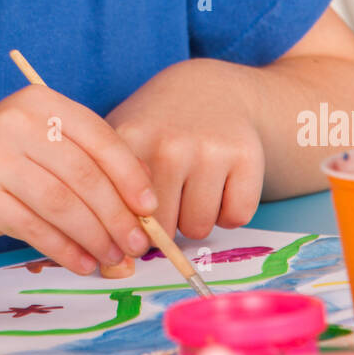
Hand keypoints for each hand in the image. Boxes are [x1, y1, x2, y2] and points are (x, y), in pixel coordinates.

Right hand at [0, 85, 157, 274]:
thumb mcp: (40, 147)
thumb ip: (86, 162)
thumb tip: (144, 202)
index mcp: (40, 102)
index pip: (98, 136)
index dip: (129, 174)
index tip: (150, 207)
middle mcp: (15, 122)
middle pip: (83, 174)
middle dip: (117, 214)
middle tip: (137, 244)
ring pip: (62, 204)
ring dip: (94, 236)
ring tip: (112, 258)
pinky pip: (35, 228)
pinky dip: (64, 250)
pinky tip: (81, 263)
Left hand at [104, 59, 264, 240]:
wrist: (209, 88)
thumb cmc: (156, 127)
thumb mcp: (122, 143)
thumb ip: (107, 194)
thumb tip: (112, 266)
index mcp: (128, 141)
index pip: (121, 216)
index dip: (128, 233)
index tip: (131, 235)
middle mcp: (168, 145)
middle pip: (161, 230)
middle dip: (165, 226)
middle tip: (169, 196)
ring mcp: (209, 149)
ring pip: (199, 228)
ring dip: (197, 219)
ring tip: (193, 186)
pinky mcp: (246, 154)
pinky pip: (236, 218)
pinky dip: (229, 213)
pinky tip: (220, 185)